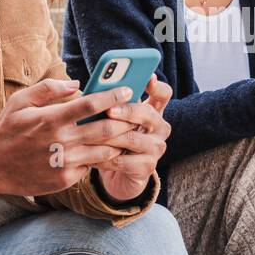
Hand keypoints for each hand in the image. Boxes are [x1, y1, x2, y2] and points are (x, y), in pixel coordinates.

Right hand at [0, 78, 144, 201]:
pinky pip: (91, 165)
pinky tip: (110, 149)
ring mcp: (64, 163)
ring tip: (130, 132)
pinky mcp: (65, 179)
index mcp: (51, 119)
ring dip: (120, 141)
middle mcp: (60, 141)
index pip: (90, 105)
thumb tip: (77, 83)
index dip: (113, 96)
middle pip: (105, 129)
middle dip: (126, 120)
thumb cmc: (7, 130)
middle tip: (137, 113)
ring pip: (104, 151)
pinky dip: (102, 157)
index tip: (128, 90)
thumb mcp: (20, 101)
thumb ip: (49, 89)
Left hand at [93, 75, 171, 202]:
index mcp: (154, 111)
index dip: (157, 86)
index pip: (164, 94)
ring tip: (91, 134)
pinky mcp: (147, 167)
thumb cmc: (114, 141)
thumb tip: (95, 91)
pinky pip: (123, 161)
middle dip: (127, 111)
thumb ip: (112, 105)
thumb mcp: (114, 120)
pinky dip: (104, 158)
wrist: (119, 175)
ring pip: (133, 138)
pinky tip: (90, 156)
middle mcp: (160, 128)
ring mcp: (156, 148)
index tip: (148, 78)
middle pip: (148, 113)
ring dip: (109, 137)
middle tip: (109, 110)